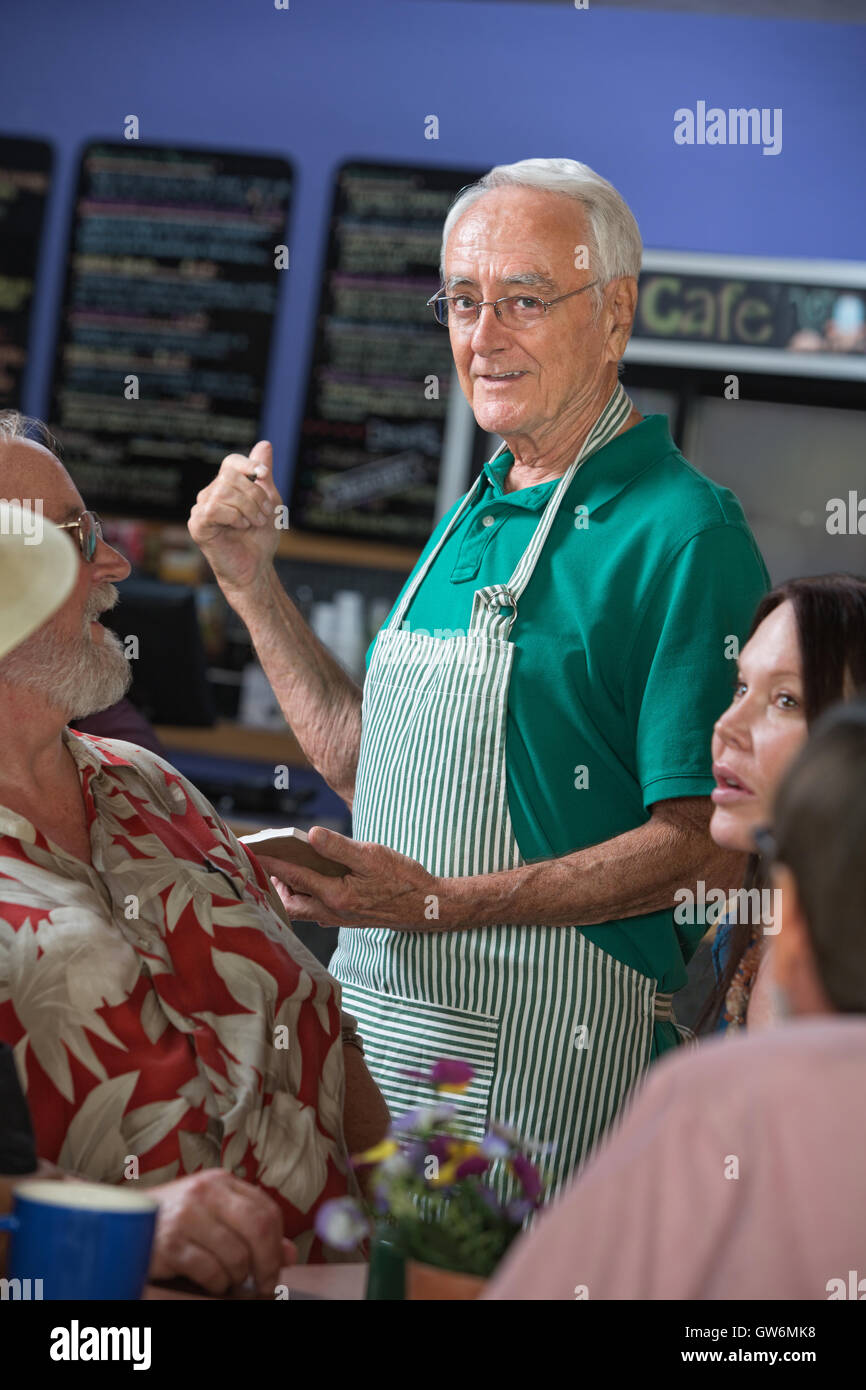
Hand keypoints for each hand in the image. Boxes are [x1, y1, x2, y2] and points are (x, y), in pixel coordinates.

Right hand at [147, 1168, 295, 1296]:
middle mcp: (205, 1192)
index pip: (267, 1209)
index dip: (277, 1244)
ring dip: (236, 1278)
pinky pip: (211, 1272)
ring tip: (226, 1279)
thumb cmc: (174, 1221)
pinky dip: (216, 1284)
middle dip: (268, 1263)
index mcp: (220, 1182)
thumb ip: (251, 1230)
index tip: (277, 1269)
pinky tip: (208, 1281)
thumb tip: (289, 1254)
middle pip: (258, 1227)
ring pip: (236, 1256)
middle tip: (265, 1285)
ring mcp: (186, 1216)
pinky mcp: (170, 1243)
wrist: (120, 1223)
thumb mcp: (214, 1216)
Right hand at [188, 440, 283, 594]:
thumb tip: (264, 444)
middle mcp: (210, 495)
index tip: (264, 475)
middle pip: (230, 476)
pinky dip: (234, 517)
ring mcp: (201, 509)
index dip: (248, 464)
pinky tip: (240, 527)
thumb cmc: (260, 538)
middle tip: (264, 514)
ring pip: (224, 491)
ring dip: (248, 508)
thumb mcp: (269, 502)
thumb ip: (264, 475)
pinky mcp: (197, 525)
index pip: (231, 463)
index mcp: (226, 487)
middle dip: (254, 494)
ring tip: (255, 522)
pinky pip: (214, 509)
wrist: (255, 568)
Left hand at [258, 826, 441, 929]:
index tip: (251, 850)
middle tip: (265, 862)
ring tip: (282, 870)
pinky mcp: (346, 918)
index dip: (270, 860)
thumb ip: (339, 847)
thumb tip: (310, 835)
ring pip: (301, 908)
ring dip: (289, 891)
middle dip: (274, 882)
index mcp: (335, 895)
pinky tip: (309, 882)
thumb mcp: (372, 856)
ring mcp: (338, 918)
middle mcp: (332, 912)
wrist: (428, 907)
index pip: (293, 875)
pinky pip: (315, 910)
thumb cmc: (403, 880)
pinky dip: (305, 896)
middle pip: (289, 900)